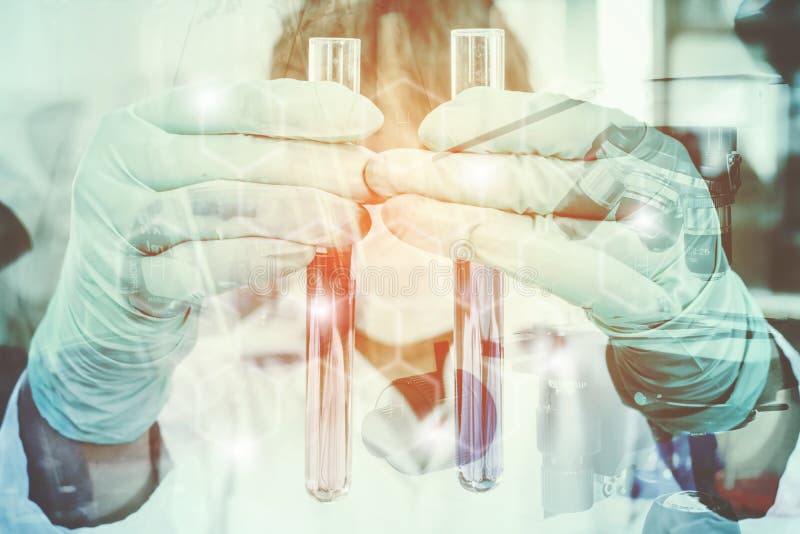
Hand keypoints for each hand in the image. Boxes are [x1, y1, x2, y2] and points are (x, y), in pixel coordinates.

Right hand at [28, 79, 382, 443]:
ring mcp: (115, 217)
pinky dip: (258, 260)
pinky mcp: (125, 278)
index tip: (369, 120)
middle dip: (315, 168)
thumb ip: (263, 155)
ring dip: (297, 214)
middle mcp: (122, 157)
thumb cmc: (179, 234)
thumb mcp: (210, 181)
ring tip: (352, 224)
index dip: (308, 110)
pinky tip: (304, 257)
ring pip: (219, 206)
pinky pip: (199, 267)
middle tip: (370, 185)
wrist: (111, 309)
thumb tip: (355, 142)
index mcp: (148, 120)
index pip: (238, 103)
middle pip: (234, 154)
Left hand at [367, 87, 771, 435]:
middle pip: (530, 168)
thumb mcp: (594, 188)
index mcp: (633, 140)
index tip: (430, 131)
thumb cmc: (628, 241)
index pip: (553, 117)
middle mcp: (643, 178)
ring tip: (395, 206)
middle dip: (447, 170)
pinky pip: (552, 262)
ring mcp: (644, 235)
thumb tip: (447, 148)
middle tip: (384, 172)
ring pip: (533, 212)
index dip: (486, 121)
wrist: (691, 315)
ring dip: (453, 209)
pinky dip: (495, 246)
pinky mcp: (632, 289)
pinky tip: (449, 237)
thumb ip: (539, 165)